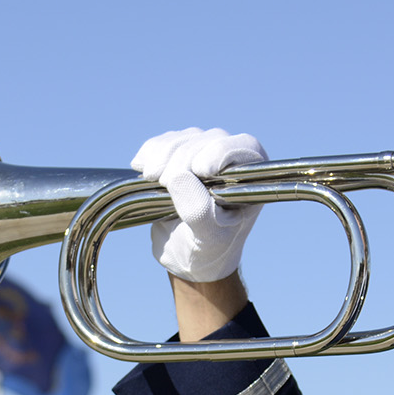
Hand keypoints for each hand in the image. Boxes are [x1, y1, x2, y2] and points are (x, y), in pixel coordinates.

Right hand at [132, 127, 267, 282]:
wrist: (187, 255)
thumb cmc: (209, 249)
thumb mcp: (209, 238)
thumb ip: (199, 211)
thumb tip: (178, 177)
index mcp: (249, 177)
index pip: (241, 147)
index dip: (218, 152)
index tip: (199, 170)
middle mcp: (229, 159)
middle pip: (204, 142)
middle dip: (181, 161)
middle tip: (165, 185)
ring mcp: (201, 153)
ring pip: (181, 139)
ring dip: (161, 157)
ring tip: (153, 181)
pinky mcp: (176, 155)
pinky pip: (161, 143)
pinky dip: (148, 154)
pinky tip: (144, 172)